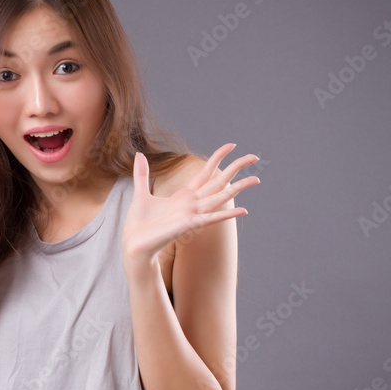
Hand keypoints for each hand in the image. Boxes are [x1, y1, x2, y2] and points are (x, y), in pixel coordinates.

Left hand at [121, 143, 259, 266]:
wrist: (134, 245)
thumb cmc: (138, 224)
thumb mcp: (140, 193)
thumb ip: (142, 173)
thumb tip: (138, 154)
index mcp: (183, 196)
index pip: (206, 173)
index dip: (218, 158)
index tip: (232, 145)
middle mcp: (192, 204)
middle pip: (219, 182)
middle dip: (236, 168)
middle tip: (255, 157)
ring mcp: (193, 214)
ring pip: (221, 197)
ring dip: (238, 188)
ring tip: (257, 179)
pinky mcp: (189, 225)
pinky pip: (212, 218)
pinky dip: (227, 214)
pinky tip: (244, 210)